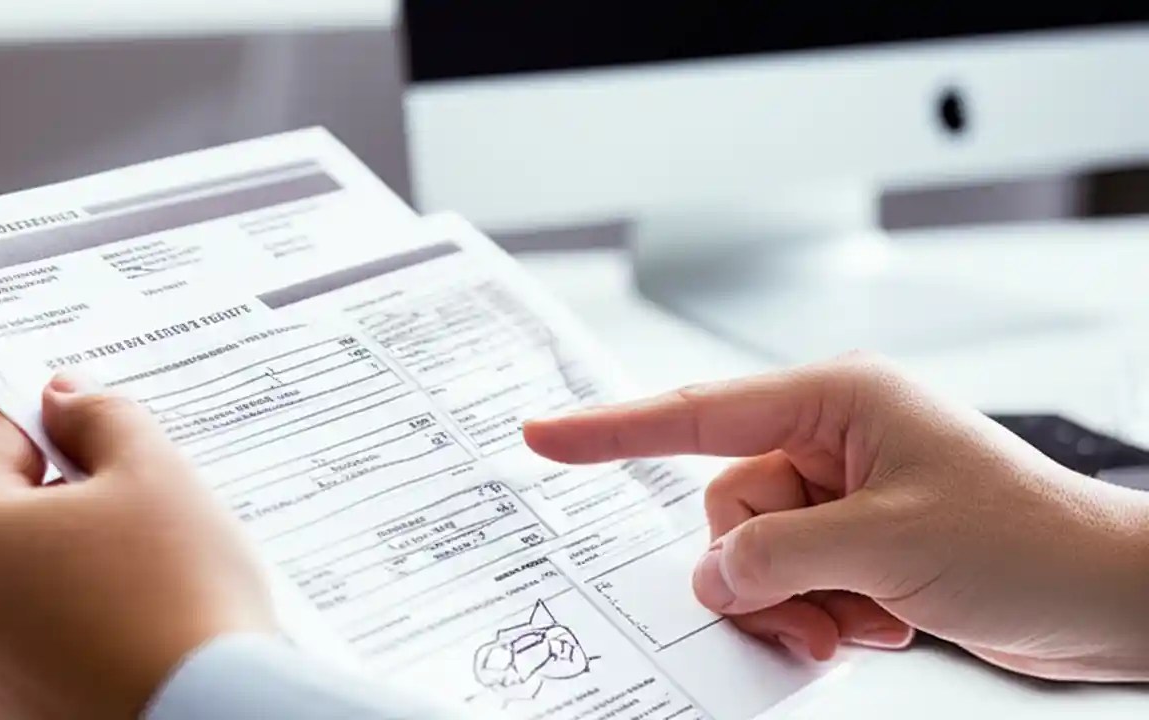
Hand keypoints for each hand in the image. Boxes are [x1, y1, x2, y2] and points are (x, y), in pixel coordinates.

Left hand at [0, 373, 278, 718]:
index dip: (51, 417)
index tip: (97, 419)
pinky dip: (92, 621)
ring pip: (32, 583)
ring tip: (159, 572)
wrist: (214, 715)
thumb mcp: (155, 473)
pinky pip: (50, 641)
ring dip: (85, 562)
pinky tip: (151, 620)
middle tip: (148, 503)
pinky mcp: (24, 713)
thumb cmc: (181, 603)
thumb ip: (104, 417)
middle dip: (76, 498)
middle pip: (8, 517)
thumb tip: (69, 399)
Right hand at [525, 355, 1148, 680]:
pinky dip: (820, 614)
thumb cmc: (1026, 539)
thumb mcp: (888, 544)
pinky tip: (878, 622)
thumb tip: (713, 573)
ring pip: (755, 555)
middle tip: (818, 611)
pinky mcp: (854, 542)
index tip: (543, 437)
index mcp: (835, 401)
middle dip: (762, 573)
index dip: (610, 429)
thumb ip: (780, 555)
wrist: (1100, 597)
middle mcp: (830, 441)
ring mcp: (841, 494)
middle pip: (728, 509)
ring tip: (862, 622)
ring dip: (796, 603)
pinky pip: (790, 580)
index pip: (698, 415)